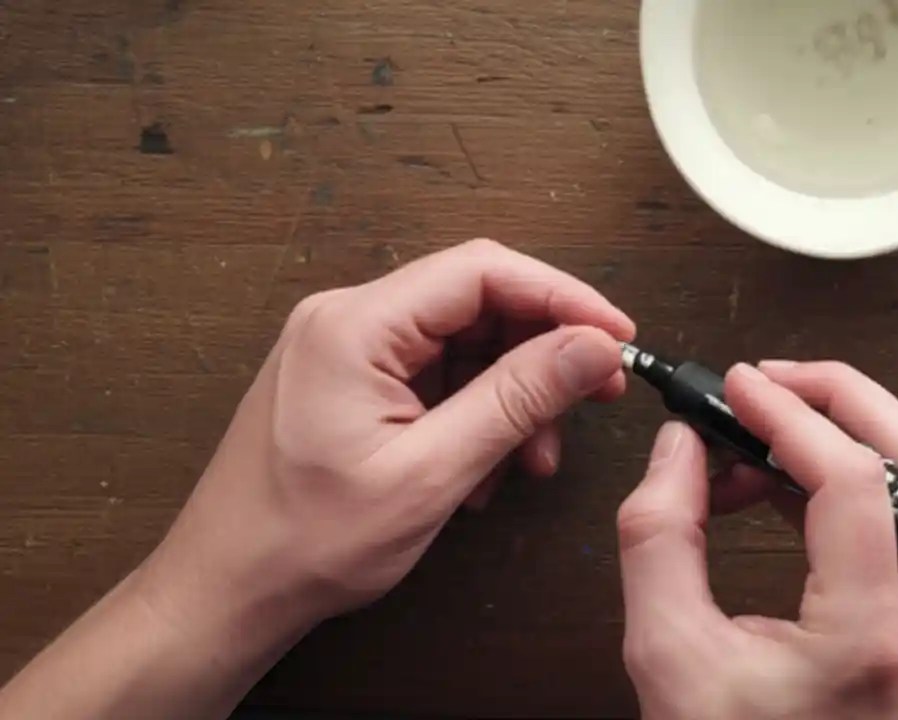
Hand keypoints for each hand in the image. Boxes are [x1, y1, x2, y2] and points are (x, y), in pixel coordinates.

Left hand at [140, 239, 634, 635]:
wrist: (228, 589)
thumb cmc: (305, 542)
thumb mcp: (430, 474)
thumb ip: (516, 401)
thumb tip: (592, 346)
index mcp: (355, 327)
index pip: (482, 271)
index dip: (562, 296)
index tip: (616, 335)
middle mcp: (347, 320)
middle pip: (476, 300)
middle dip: (543, 348)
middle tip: (596, 392)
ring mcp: (348, 349)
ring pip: (464, 341)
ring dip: (513, 392)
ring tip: (531, 457)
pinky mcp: (353, 380)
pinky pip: (437, 373)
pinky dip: (477, 412)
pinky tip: (487, 465)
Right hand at [617, 362, 897, 719]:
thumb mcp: (667, 656)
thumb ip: (659, 537)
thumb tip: (680, 446)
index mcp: (870, 634)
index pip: (853, 477)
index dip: (789, 413)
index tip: (733, 386)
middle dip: (839, 397)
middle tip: (764, 381)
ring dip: (836, 437)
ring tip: (746, 440)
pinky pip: (894, 521)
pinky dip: (837, 483)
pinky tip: (768, 485)